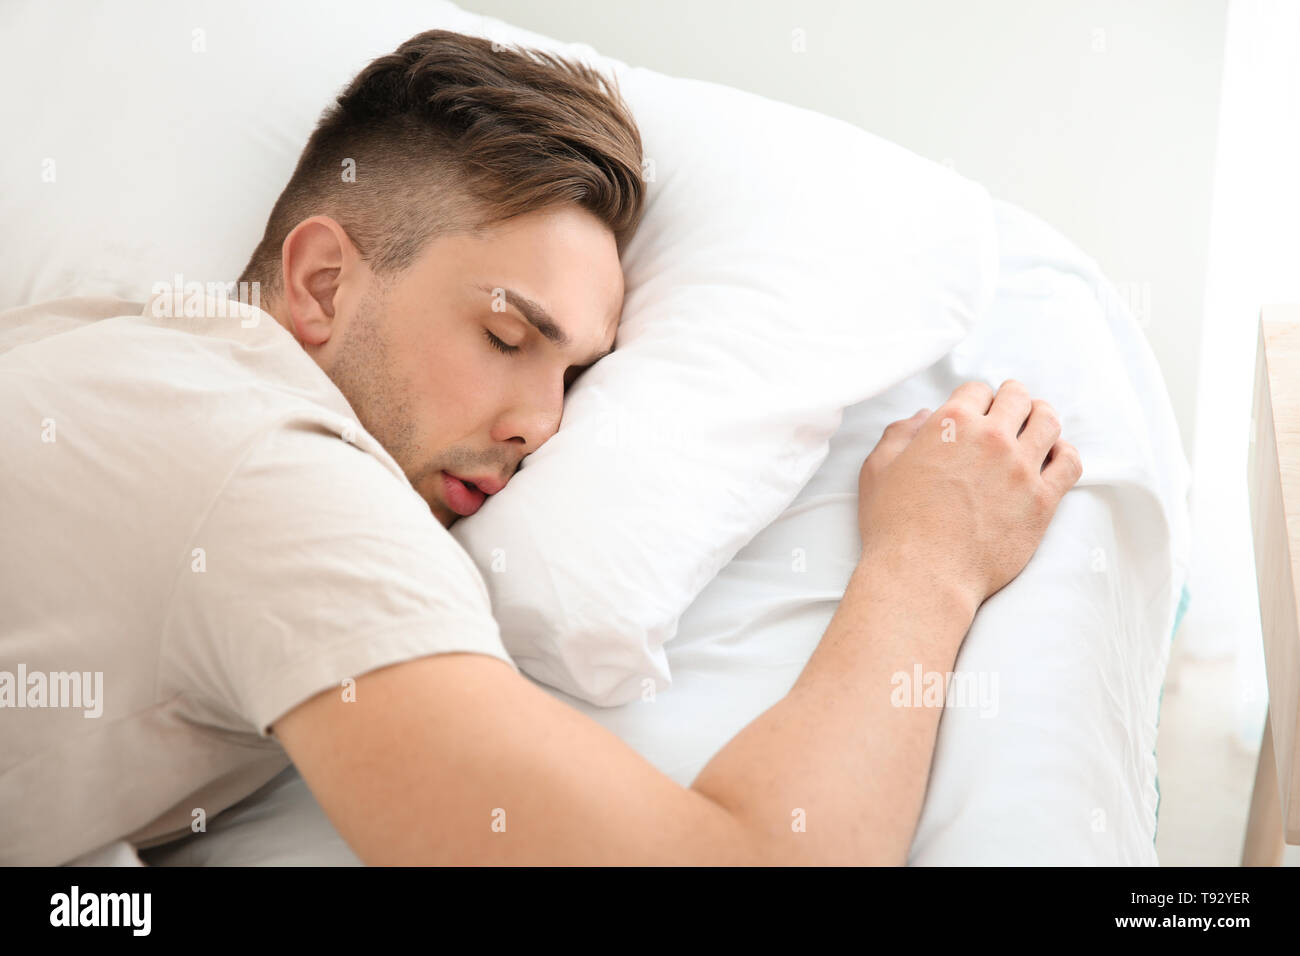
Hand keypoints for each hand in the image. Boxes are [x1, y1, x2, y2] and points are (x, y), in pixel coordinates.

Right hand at [856, 380, 1082, 609]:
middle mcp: (991, 438)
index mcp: (951, 424)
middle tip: (1010, 412)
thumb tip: (922, 417)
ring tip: (1036, 426)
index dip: (975, 399)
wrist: (923, 576)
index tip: (976, 411)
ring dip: (1042, 418)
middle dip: (1012, 400)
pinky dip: (1064, 453)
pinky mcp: (1042, 501)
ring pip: (1049, 422)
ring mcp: (1021, 469)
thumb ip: (898, 434)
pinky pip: (1070, 463)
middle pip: (1018, 397)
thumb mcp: (878, 470)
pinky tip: (1053, 459)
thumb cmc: (894, 526)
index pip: (977, 390)